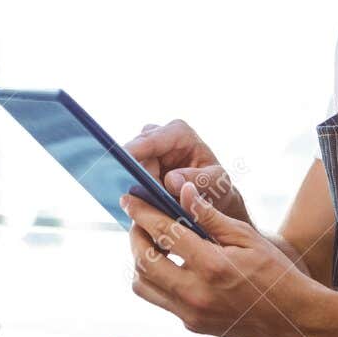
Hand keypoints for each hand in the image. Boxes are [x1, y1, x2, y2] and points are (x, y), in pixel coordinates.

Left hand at [121, 181, 325, 336]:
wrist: (291, 317)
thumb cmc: (274, 271)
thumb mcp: (246, 237)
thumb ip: (210, 216)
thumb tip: (183, 191)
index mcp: (212, 266)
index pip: (164, 233)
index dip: (142, 213)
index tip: (129, 199)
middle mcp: (196, 293)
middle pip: (143, 260)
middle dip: (135, 235)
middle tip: (139, 219)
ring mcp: (191, 313)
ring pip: (142, 285)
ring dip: (139, 260)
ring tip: (150, 241)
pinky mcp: (191, 324)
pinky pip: (158, 299)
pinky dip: (154, 278)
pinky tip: (166, 263)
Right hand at [123, 119, 251, 227]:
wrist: (212, 195)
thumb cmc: (216, 184)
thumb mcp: (215, 182)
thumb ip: (197, 180)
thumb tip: (171, 181)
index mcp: (179, 133)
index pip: (152, 139)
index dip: (135, 150)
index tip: (121, 162)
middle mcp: (159, 136)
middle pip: (137, 154)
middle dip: (140, 176)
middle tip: (151, 199)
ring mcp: (147, 150)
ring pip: (132, 169)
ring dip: (140, 187)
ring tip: (159, 203)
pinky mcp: (141, 166)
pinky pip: (131, 178)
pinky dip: (138, 192)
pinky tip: (148, 203)